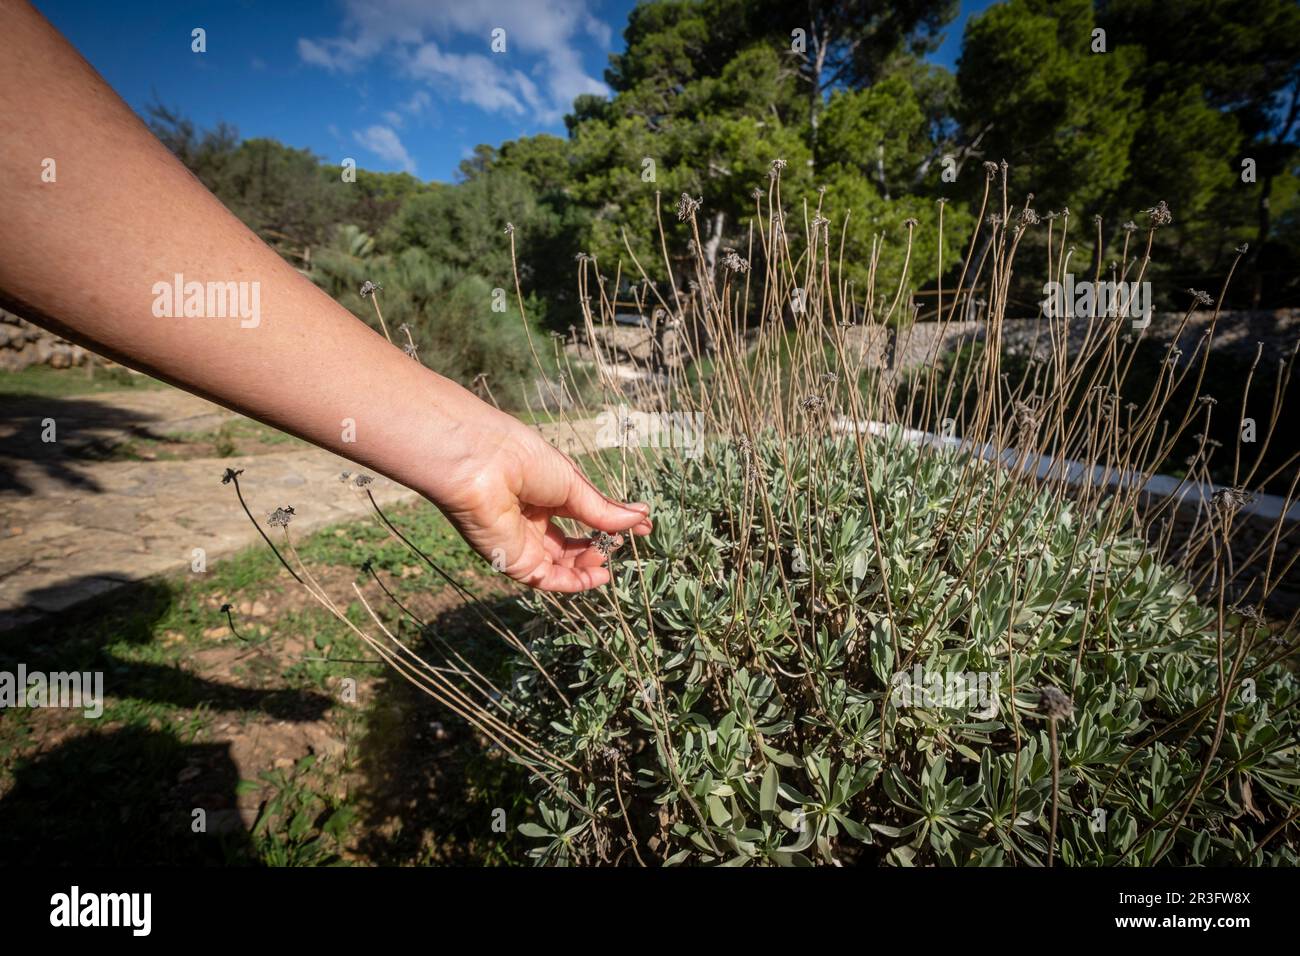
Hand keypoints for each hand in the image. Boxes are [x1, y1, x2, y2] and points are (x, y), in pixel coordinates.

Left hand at [430, 408, 651, 591]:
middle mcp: (531, 518)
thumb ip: (604, 510)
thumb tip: (641, 518)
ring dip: (586, 567)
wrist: (484, 465)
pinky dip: (572, 582)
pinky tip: (596, 577)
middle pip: (568, 545)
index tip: (640, 528)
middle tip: (619, 546)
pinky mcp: (512, 561)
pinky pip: (545, 578)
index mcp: (544, 492)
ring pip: (559, 564)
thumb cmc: (525, 460)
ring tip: (607, 559)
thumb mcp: (573, 485)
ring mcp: (520, 541)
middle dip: (595, 548)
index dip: (608, 523)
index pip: (580, 514)